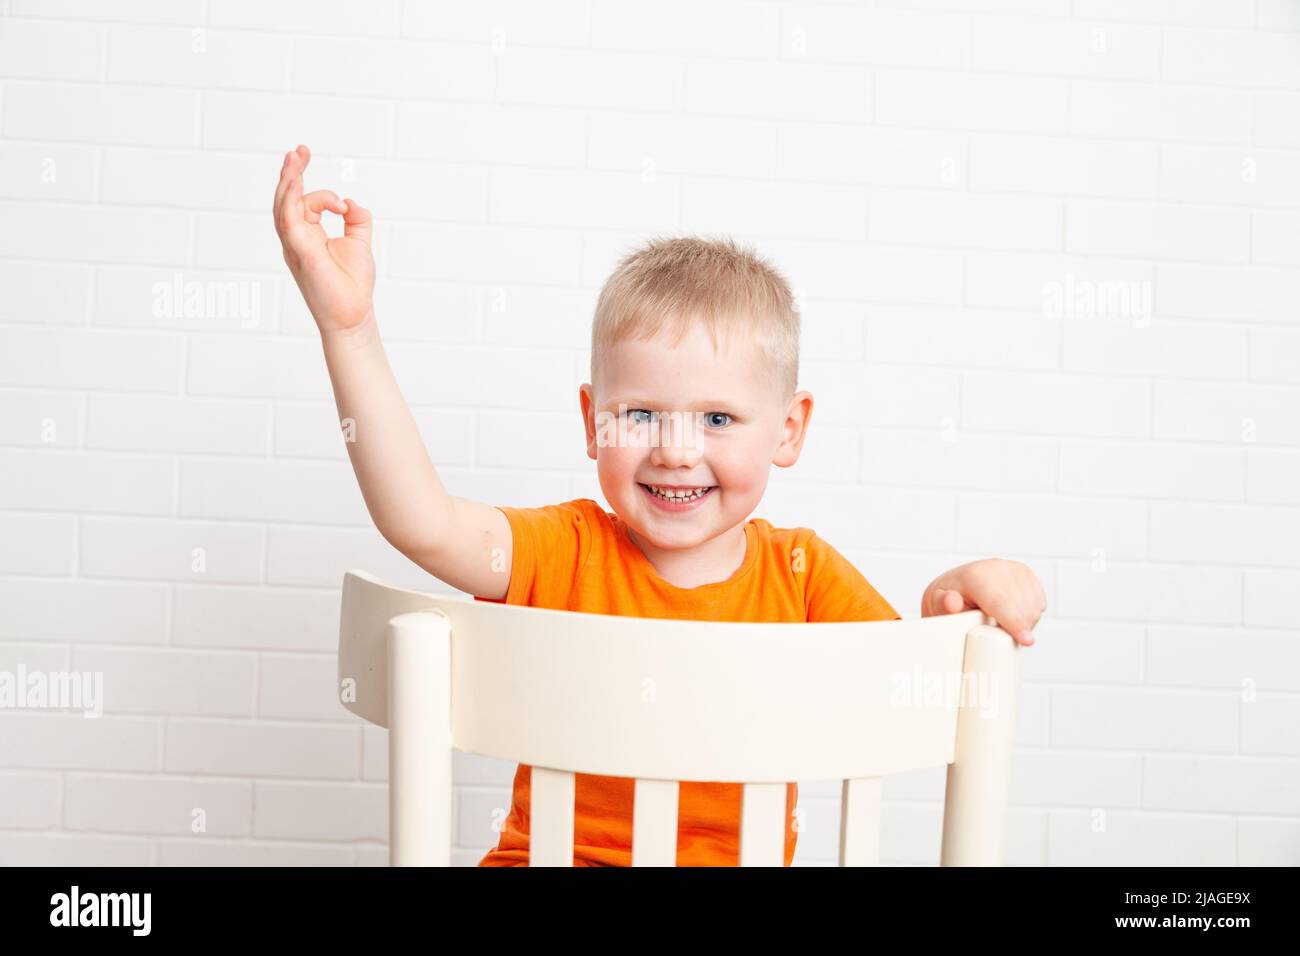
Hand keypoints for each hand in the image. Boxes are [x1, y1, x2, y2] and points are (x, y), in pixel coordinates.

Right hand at [272, 144, 374, 334]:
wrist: (354, 315)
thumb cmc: (353, 284)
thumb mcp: (359, 242)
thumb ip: (356, 219)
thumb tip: (352, 202)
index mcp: (308, 235)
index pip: (303, 201)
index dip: (314, 185)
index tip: (324, 176)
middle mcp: (296, 238)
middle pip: (286, 199)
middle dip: (292, 172)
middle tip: (300, 150)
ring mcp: (295, 245)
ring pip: (283, 206)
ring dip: (289, 181)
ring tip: (295, 158)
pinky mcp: (300, 252)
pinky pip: (289, 221)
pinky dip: (292, 200)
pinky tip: (297, 182)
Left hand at [921, 558, 1045, 646]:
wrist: (956, 585)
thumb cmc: (946, 599)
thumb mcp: (938, 603)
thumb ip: (944, 605)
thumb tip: (952, 603)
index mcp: (975, 575)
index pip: (1000, 601)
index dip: (1015, 622)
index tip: (1027, 641)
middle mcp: (995, 567)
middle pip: (1020, 606)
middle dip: (1020, 628)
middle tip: (1005, 639)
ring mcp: (1012, 568)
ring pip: (1033, 605)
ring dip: (1026, 622)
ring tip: (1004, 626)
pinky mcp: (1025, 572)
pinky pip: (1039, 600)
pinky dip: (1032, 612)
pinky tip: (1015, 615)